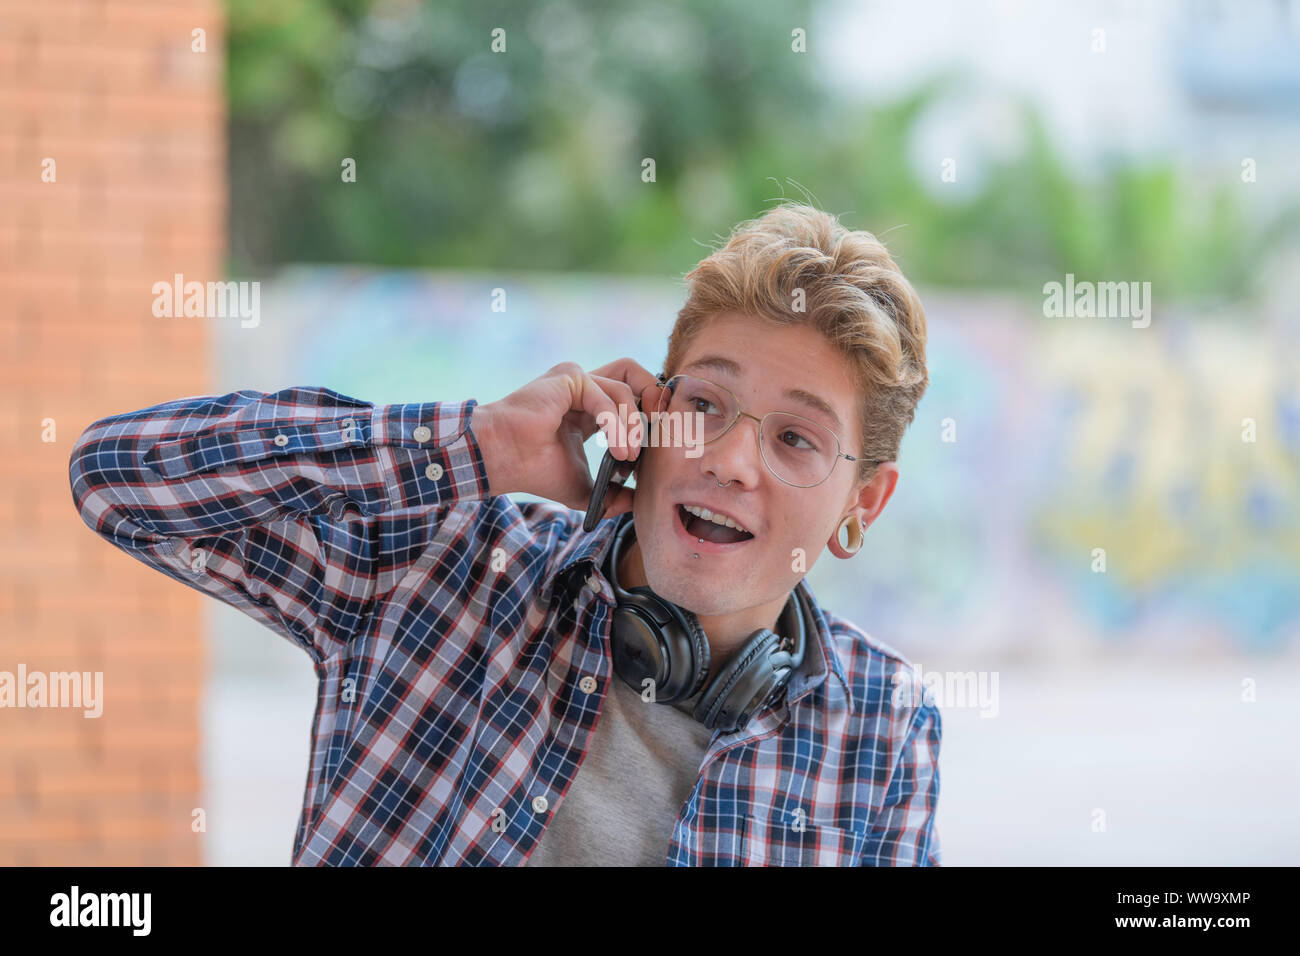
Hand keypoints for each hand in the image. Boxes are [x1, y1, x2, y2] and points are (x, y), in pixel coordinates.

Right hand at [473, 358, 661, 513]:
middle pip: (633, 375)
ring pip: (624, 391)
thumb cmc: (533, 470)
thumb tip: (636, 505)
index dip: (648, 416)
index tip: (657, 445)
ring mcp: (576, 380)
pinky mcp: (570, 377)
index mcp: (586, 410)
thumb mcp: (582, 487)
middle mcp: (582, 389)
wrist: (502, 460)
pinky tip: (617, 450)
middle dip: (653, 399)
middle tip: (661, 430)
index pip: (629, 399)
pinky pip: (606, 396)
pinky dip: (616, 425)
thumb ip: (610, 494)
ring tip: (628, 457)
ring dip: (634, 427)